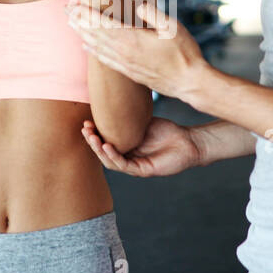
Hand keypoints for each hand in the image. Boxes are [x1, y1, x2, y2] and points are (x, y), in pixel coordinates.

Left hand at [68, 0, 206, 101]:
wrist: (189, 82)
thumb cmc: (184, 53)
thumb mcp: (172, 27)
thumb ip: (153, 13)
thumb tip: (139, 4)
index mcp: (132, 39)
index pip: (102, 23)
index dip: (87, 13)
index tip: (75, 4)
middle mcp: (124, 52)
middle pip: (95, 34)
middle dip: (79, 21)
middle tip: (66, 11)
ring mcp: (125, 64)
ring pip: (97, 47)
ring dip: (83, 34)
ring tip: (71, 24)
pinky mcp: (129, 72)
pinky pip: (105, 60)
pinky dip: (93, 52)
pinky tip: (86, 47)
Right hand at [81, 118, 201, 176]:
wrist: (187, 141)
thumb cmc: (167, 131)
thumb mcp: (143, 122)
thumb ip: (128, 119)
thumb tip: (112, 101)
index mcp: (125, 147)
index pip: (104, 142)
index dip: (93, 134)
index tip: (86, 121)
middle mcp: (127, 157)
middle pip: (103, 152)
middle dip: (92, 141)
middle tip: (85, 129)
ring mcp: (134, 165)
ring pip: (110, 160)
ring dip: (99, 149)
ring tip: (92, 137)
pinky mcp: (143, 170)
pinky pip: (124, 165)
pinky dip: (114, 155)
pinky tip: (108, 146)